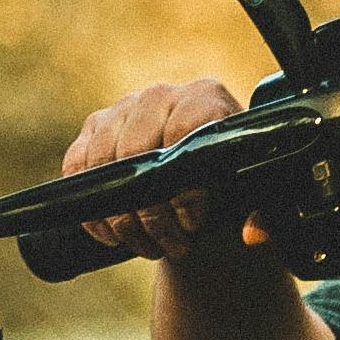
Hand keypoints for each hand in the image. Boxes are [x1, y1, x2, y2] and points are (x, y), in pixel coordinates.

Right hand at [60, 78, 258, 261]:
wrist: (205, 187)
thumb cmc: (233, 188)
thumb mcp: (253, 201)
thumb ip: (262, 217)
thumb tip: (252, 235)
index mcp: (206, 97)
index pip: (182, 132)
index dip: (185, 184)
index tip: (194, 219)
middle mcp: (160, 94)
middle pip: (136, 150)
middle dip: (152, 211)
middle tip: (173, 243)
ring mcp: (122, 108)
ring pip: (103, 164)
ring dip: (123, 217)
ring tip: (150, 245)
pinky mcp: (93, 129)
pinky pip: (77, 169)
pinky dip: (92, 209)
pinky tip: (114, 234)